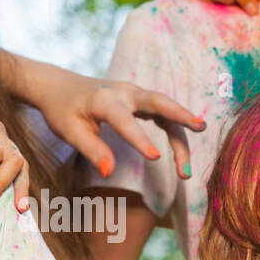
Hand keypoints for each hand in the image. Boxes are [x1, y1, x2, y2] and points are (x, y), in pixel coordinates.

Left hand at [38, 72, 202, 179]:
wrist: (58, 86)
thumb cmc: (62, 109)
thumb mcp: (69, 131)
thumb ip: (91, 150)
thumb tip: (109, 173)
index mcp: (103, 99)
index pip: (124, 120)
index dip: (139, 139)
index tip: (156, 158)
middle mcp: (123, 92)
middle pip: (158, 102)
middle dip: (181, 114)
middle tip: (201, 127)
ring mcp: (134, 94)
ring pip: (165, 111)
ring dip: (180, 135)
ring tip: (185, 171)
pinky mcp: (139, 100)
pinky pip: (162, 114)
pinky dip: (175, 130)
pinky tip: (181, 154)